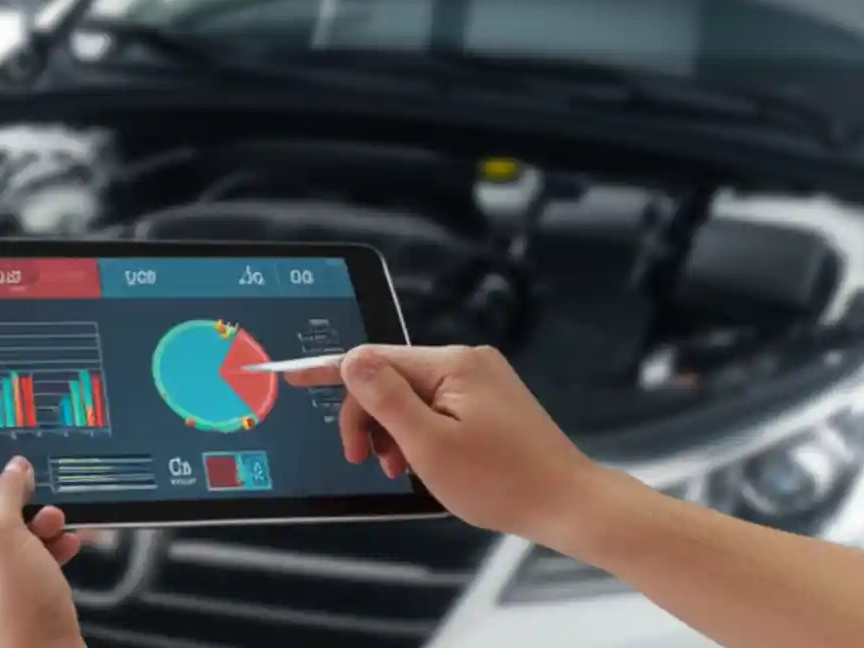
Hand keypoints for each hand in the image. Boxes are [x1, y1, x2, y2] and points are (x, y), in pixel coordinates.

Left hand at [0, 456, 84, 647]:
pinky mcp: (22, 600)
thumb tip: (12, 472)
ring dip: (36, 523)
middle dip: (7, 503)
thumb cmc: (8, 614)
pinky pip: (34, 560)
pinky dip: (51, 547)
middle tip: (24, 493)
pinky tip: (67, 542)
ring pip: (10, 539)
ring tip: (53, 520)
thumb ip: (2, 493)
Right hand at [288, 345, 599, 539]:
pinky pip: (435, 406)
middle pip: (391, 378)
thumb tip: (352, 361)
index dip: (332, 374)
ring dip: (394, 431)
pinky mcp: (489, 401)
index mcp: (453, 365)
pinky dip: (419, 433)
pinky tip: (424, 462)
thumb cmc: (505, 483)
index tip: (296, 378)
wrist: (567, 503)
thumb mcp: (430, 445)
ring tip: (402, 468)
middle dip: (370, 419)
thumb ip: (386, 399)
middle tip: (364, 459)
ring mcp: (481, 381)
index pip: (375, 361)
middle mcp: (468, 362)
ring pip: (411, 396)